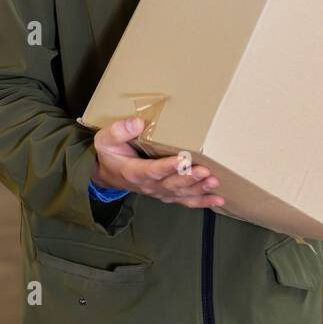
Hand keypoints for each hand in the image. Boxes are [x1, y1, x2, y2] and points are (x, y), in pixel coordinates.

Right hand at [91, 117, 224, 208]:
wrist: (107, 174)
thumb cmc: (109, 154)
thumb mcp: (105, 139)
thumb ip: (119, 131)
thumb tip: (138, 123)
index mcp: (133, 172)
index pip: (152, 170)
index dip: (168, 167)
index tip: (183, 160)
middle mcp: (148, 185)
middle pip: (171, 184)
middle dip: (189, 178)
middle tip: (205, 171)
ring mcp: (158, 191)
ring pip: (180, 193)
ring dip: (198, 189)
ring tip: (213, 183)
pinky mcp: (166, 194)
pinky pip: (184, 200)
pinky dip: (201, 201)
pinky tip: (217, 198)